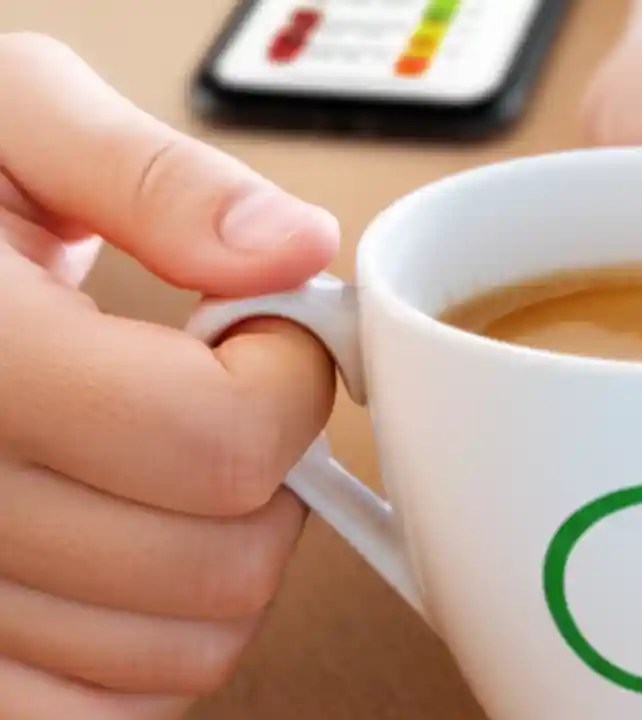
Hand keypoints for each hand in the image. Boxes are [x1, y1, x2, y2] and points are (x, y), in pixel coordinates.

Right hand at [0, 34, 338, 718]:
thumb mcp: (7, 119)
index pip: (215, 442)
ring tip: (163, 468)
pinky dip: (147, 650)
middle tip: (226, 402)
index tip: (267, 335)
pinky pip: (99, 716)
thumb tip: (294, 249)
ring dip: (221, 562)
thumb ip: (156, 178)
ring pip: (181, 656)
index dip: (288, 380)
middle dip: (272, 475)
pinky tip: (124, 554)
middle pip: (220, 563)